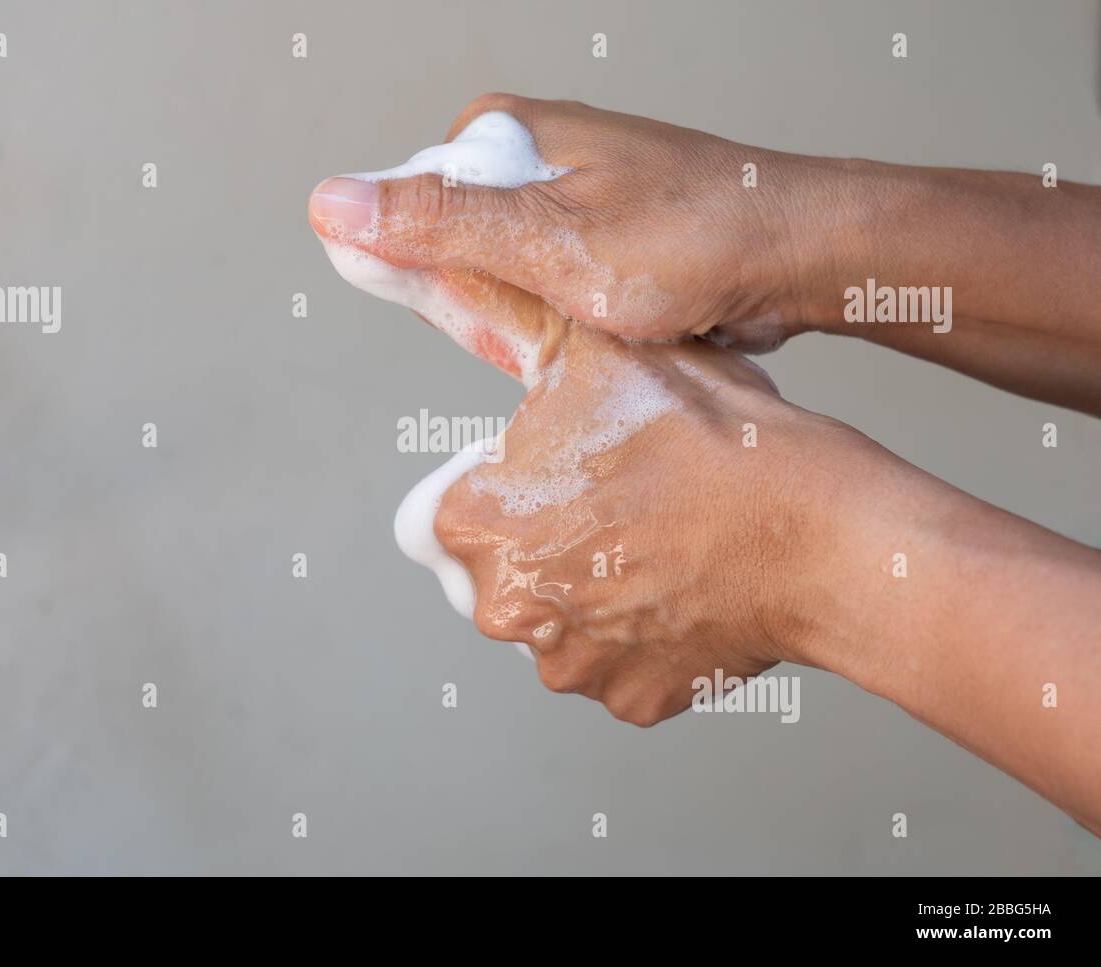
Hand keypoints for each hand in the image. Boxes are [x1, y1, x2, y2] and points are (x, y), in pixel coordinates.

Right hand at [310, 92, 1100, 411]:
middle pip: (453, 254)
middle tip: (565, 318)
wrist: (798, 255)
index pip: (408, 215)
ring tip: (600, 318)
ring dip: (534, 320)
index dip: (439, 284)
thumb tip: (333, 204)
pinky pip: (546, 292)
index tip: (504, 308)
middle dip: (493, 306)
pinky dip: (565, 322)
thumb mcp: (550, 243)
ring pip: (501, 282)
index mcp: (502, 136)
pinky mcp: (595, 236)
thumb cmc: (691, 240)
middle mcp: (528, 157)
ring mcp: (564, 197)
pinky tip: (606, 326)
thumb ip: (439, 226)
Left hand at [414, 268, 865, 724]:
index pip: (437, 515)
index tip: (543, 477)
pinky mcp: (628, 698)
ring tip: (658, 544)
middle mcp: (502, 609)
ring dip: (592, 590)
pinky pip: (616, 662)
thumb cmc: (711, 441)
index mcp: (474, 526)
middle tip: (614, 504)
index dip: (490, 490)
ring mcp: (568, 664)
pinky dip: (642, 633)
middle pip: (497, 571)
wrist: (820, 533)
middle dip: (541, 540)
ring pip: (558, 619)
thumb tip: (463, 277)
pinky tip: (685, 589)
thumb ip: (514, 328)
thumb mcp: (598, 353)